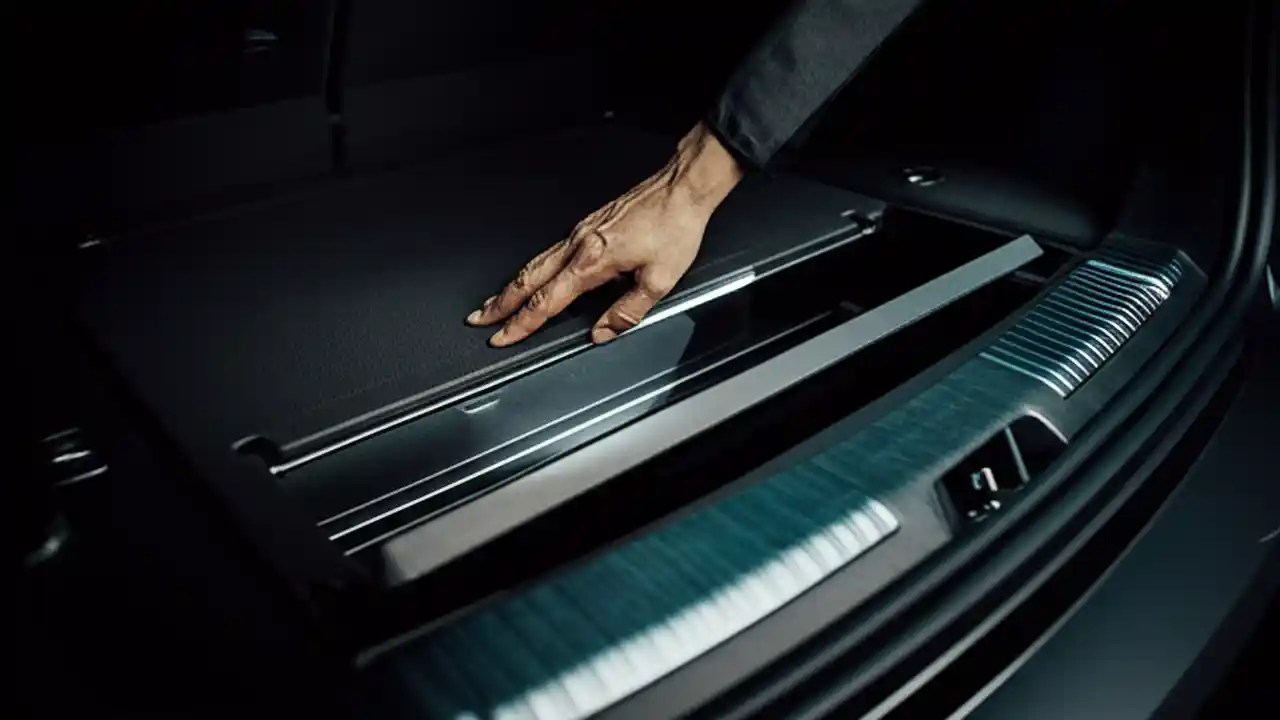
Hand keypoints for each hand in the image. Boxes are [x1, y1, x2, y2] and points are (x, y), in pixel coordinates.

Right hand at [466, 122, 743, 346]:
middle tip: (478, 320)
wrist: (680, 188)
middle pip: (527, 279)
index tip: (502, 337)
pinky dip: (532, 270)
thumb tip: (603, 332)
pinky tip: (532, 277)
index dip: (522, 323)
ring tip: (495, 302)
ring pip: (535, 264)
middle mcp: (578, 244)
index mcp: (591, 261)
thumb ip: (627, 311)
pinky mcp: (587, 226)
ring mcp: (579, 232)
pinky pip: (549, 253)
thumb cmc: (674, 227)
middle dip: (500, 303)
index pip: (546, 301)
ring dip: (511, 286)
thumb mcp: (660, 280)